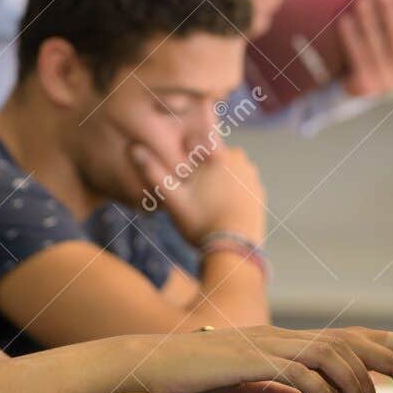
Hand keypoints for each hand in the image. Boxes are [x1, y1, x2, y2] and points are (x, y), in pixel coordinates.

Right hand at [130, 140, 265, 246]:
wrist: (235, 250)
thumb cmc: (201, 223)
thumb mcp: (172, 198)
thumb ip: (153, 172)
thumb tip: (133, 148)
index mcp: (219, 154)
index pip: (198, 143)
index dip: (186, 157)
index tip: (182, 176)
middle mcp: (240, 160)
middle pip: (211, 158)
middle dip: (202, 170)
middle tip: (192, 195)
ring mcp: (252, 177)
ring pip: (226, 171)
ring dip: (217, 181)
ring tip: (205, 204)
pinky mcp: (259, 193)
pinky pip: (239, 186)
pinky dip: (231, 194)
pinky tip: (220, 210)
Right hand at [130, 325, 392, 392]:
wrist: (151, 362)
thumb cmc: (197, 374)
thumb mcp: (249, 384)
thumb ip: (278, 388)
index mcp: (297, 343)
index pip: (366, 342)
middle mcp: (292, 337)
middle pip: (366, 341)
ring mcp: (273, 344)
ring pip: (339, 352)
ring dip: (367, 383)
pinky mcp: (252, 359)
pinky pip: (299, 372)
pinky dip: (324, 392)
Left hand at [338, 0, 392, 97]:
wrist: (357, 75)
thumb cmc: (386, 41)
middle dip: (391, 12)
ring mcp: (387, 82)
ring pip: (376, 46)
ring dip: (369, 20)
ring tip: (363, 0)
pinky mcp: (364, 85)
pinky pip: (358, 57)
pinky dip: (352, 38)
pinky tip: (345, 19)